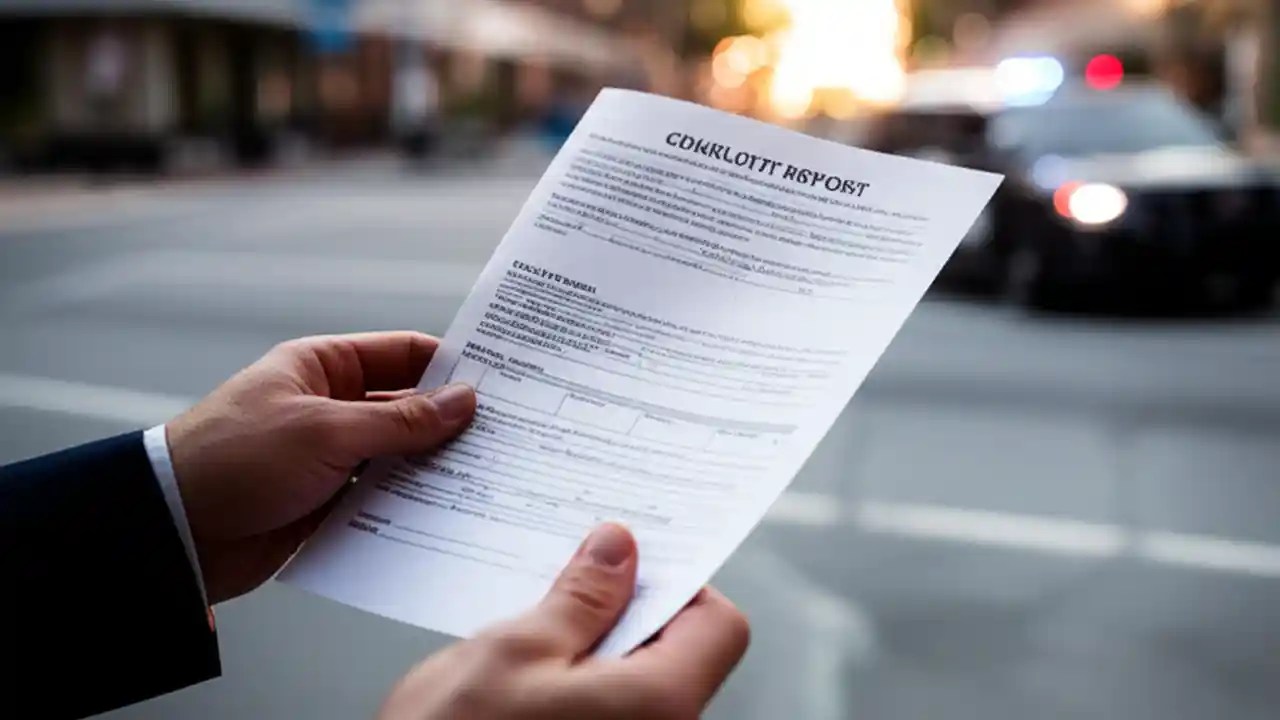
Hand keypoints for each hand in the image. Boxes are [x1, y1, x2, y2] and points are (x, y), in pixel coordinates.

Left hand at [166, 332, 475, 603]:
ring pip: (400, 456)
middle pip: (408, 408)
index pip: (403, 355)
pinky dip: (410, 505)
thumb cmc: (235, 459)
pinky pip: (382, 497)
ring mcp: (331, 455)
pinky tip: (445, 514)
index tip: (501, 382)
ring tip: (486, 479)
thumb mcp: (325, 431)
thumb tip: (463, 402)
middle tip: (505, 438)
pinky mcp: (328, 501)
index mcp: (324, 367)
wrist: (174, 532)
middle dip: (451, 424)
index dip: (451, 366)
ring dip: (434, 469)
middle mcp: (332, 406)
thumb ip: (400, 421)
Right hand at [379, 524, 749, 719]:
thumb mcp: (515, 650)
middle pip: (681, 657)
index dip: (676, 588)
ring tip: (533, 650)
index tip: (623, 572)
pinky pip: (613, 717)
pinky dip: (584, 694)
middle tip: (563, 600)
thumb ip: (580, 598)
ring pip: (641, 688)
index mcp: (660, 705)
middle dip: (626, 619)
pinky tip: (529, 690)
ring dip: (597, 659)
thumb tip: (618, 551)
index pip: (719, 626)